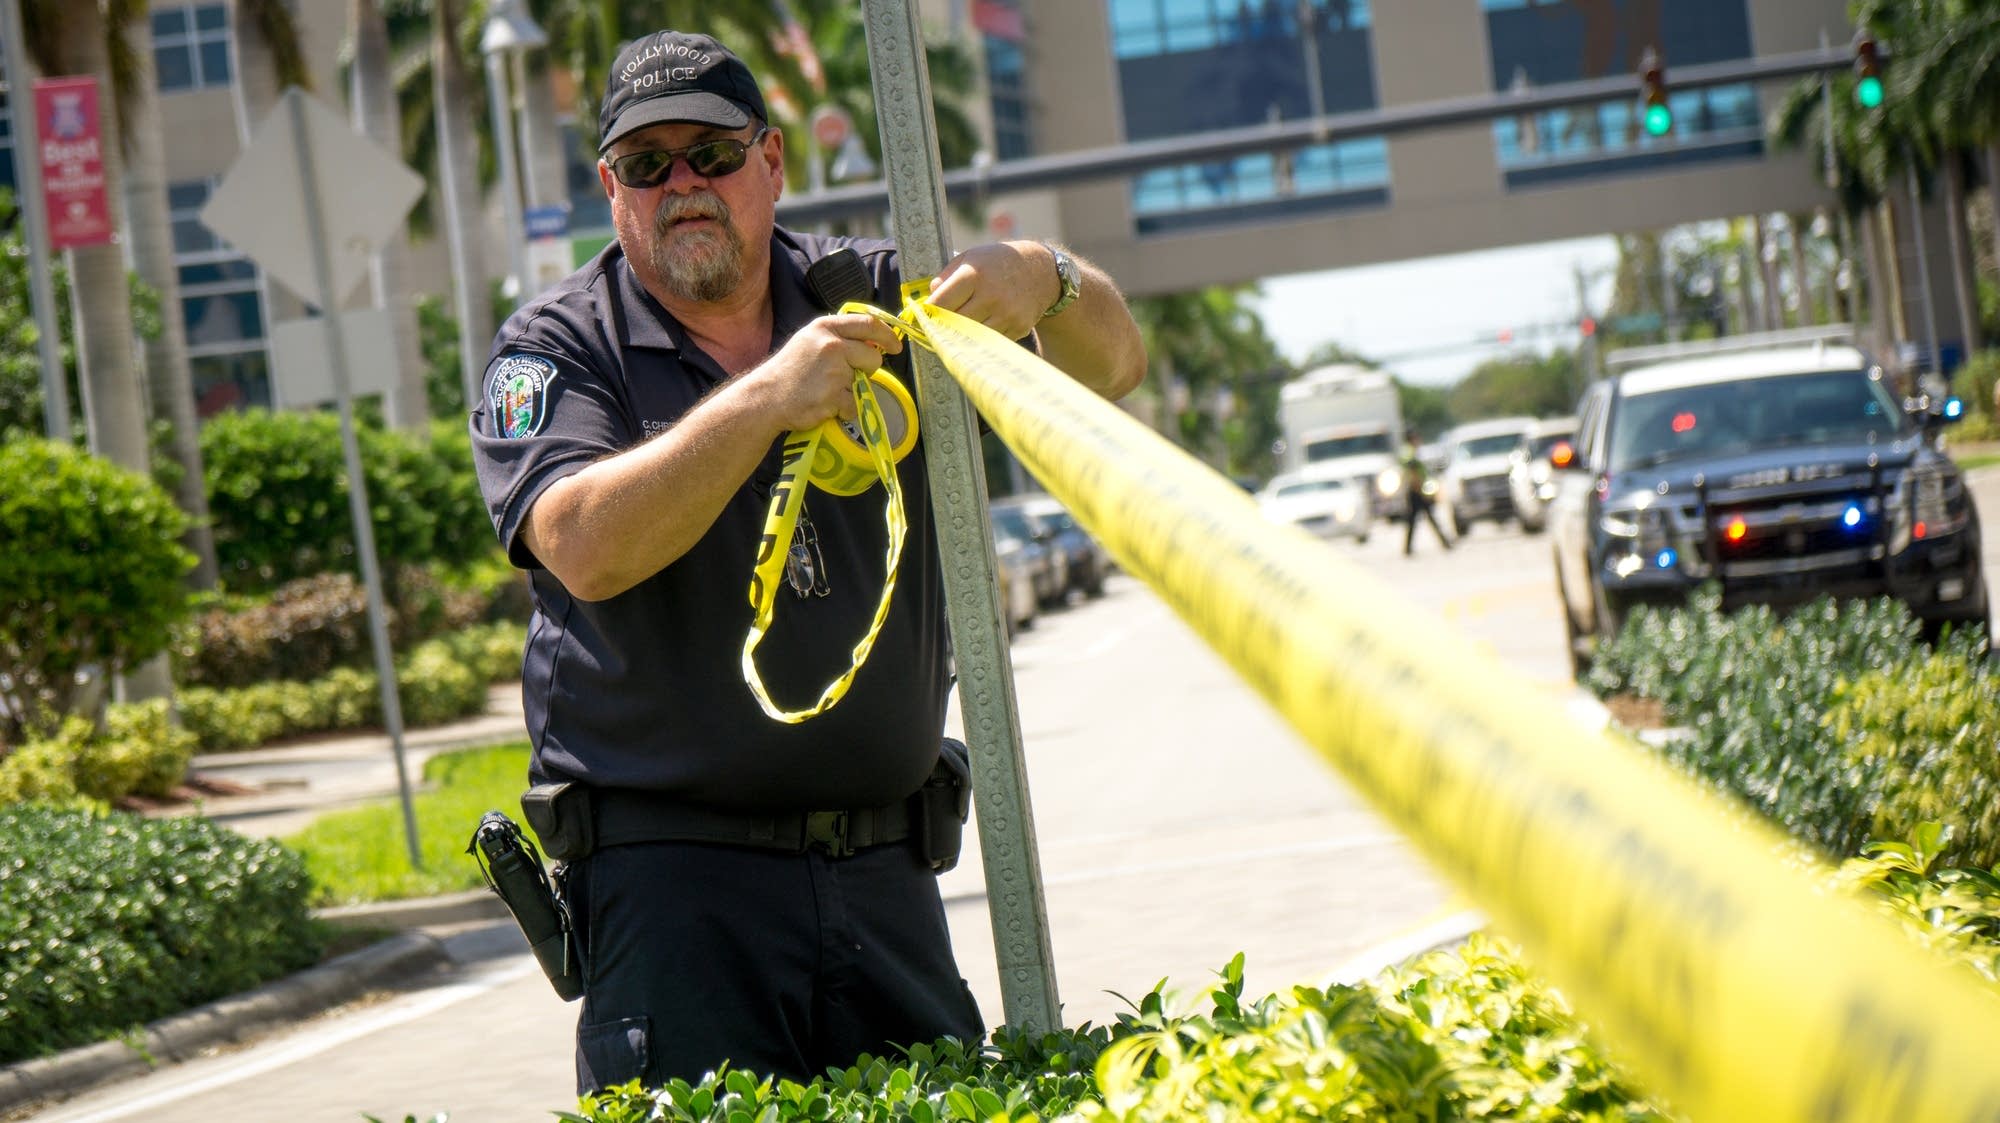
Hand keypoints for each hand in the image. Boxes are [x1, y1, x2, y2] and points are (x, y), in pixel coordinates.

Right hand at [752, 312, 904, 432]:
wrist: (766, 397)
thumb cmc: (789, 371)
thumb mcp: (810, 341)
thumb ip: (839, 338)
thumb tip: (875, 344)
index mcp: (826, 327)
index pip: (868, 324)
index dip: (887, 335)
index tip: (895, 346)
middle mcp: (831, 345)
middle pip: (873, 357)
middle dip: (868, 369)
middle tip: (848, 377)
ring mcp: (833, 371)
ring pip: (864, 383)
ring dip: (852, 391)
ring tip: (827, 391)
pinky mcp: (833, 396)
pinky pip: (855, 405)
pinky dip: (845, 410)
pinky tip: (825, 405)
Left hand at [927, 241, 1056, 340]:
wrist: (1041, 272)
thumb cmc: (997, 263)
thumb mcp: (970, 258)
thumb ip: (946, 277)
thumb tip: (928, 300)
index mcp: (975, 275)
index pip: (941, 302)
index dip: (927, 312)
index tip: (921, 316)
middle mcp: (991, 296)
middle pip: (953, 323)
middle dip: (940, 326)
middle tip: (932, 328)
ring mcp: (1006, 315)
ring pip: (969, 336)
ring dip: (958, 335)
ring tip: (951, 331)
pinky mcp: (1017, 329)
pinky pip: (988, 341)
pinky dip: (979, 338)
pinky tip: (976, 330)